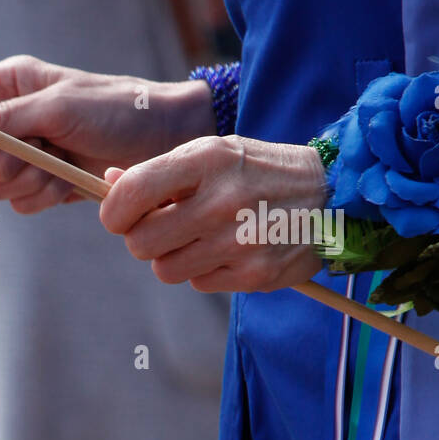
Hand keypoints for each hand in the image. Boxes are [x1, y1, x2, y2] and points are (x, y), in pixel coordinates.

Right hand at [0, 55, 214, 213]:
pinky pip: (16, 203)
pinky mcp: (40, 183)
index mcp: (4, 85)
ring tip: (56, 165)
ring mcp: (22, 154)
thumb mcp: (57, 106)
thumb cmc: (118, 109)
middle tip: (29, 154)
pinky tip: (65, 183)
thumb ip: (2, 118)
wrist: (167, 141)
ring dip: (21, 182)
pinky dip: (38, 197)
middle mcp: (7, 119)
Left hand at [99, 136, 327, 292]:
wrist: (333, 193)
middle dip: (142, 239)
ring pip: (165, 270)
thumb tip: (105, 184)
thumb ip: (158, 172)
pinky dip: (205, 271)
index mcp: (207, 159)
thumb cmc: (256, 171)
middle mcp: (223, 200)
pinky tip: (229, 250)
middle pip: (139, 243)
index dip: (113, 212)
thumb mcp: (211, 155)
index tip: (119, 216)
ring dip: (173, 258)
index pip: (131, 194)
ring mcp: (240, 241)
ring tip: (200, 237)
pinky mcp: (255, 274)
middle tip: (162, 229)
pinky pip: (199, 284)